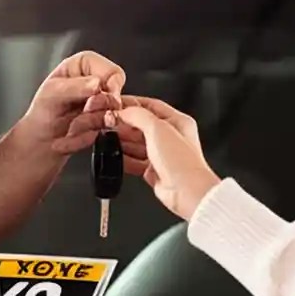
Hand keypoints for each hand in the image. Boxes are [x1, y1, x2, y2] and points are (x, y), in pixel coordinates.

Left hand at [18, 51, 144, 172]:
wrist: (43, 138)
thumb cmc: (43, 110)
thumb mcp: (52, 94)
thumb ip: (74, 87)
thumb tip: (96, 83)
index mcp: (85, 64)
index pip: (111, 70)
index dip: (109, 83)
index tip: (99, 93)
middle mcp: (98, 81)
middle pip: (117, 92)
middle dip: (99, 106)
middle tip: (83, 111)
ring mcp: (104, 102)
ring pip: (116, 111)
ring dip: (94, 121)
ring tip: (74, 124)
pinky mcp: (107, 119)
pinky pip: (113, 126)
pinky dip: (95, 131)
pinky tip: (80, 131)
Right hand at [114, 97, 221, 220]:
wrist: (186, 192)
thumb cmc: (182, 162)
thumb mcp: (158, 128)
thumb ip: (138, 115)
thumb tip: (124, 111)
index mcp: (177, 122)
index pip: (152, 105)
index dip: (132, 103)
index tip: (116, 104)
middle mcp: (171, 137)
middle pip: (142, 125)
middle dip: (124, 123)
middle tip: (108, 122)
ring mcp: (162, 155)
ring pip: (137, 143)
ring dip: (122, 140)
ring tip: (108, 136)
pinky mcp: (154, 171)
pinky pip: (135, 161)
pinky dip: (124, 158)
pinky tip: (115, 155)